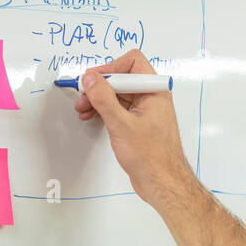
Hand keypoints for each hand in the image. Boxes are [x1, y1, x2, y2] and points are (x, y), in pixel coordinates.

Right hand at [75, 49, 196, 211]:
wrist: (162, 182)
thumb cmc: (151, 156)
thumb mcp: (121, 124)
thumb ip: (104, 98)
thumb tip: (90, 78)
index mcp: (154, 91)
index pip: (132, 62)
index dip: (110, 68)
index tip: (92, 80)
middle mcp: (151, 97)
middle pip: (122, 78)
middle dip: (100, 86)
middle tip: (83, 97)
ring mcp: (144, 111)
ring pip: (118, 94)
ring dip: (99, 99)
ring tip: (83, 110)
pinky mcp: (137, 124)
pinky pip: (118, 109)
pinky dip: (104, 111)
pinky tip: (92, 117)